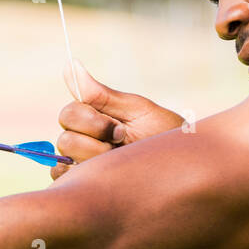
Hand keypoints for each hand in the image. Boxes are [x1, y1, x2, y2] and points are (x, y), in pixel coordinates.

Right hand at [52, 59, 186, 180]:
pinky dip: (79, 179)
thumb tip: (70, 63)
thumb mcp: (137, 111)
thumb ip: (101, 94)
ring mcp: (82, 163)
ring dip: (95, 163)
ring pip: (65, 161)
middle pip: (65, 139)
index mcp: (94, 118)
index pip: (69, 114)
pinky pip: (64, 180)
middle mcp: (84, 139)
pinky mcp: (83, 185)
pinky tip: (105, 178)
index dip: (90, 122)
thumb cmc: (164, 135)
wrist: (185, 167)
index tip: (120, 129)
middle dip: (95, 143)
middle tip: (124, 147)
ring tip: (120, 164)